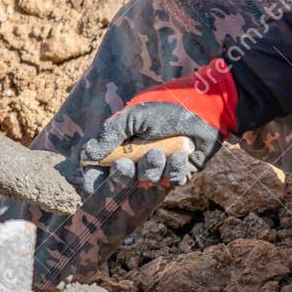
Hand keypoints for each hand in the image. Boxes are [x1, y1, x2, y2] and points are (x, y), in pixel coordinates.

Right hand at [78, 64, 236, 196]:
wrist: (204, 106)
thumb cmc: (166, 106)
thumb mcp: (133, 116)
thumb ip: (110, 134)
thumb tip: (87, 155)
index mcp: (123, 142)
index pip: (102, 166)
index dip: (95, 178)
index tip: (92, 185)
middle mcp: (139, 155)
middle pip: (123, 178)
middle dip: (122, 173)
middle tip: (125, 164)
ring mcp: (161, 164)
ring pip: (148, 180)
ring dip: (152, 168)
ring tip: (161, 151)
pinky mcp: (181, 170)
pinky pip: (173, 180)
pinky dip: (175, 168)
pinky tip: (180, 154)